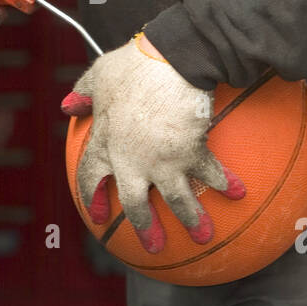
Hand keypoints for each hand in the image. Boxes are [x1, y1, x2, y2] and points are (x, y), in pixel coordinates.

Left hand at [60, 33, 245, 252]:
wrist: (171, 60)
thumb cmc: (134, 62)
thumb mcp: (100, 72)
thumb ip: (83, 91)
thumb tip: (67, 105)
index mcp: (105, 142)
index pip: (91, 177)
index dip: (93, 197)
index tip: (99, 215)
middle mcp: (131, 159)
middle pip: (134, 203)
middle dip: (144, 227)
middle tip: (153, 245)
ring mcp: (161, 161)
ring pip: (175, 200)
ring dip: (190, 220)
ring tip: (203, 236)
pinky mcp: (190, 153)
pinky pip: (209, 174)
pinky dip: (224, 183)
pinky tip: (238, 193)